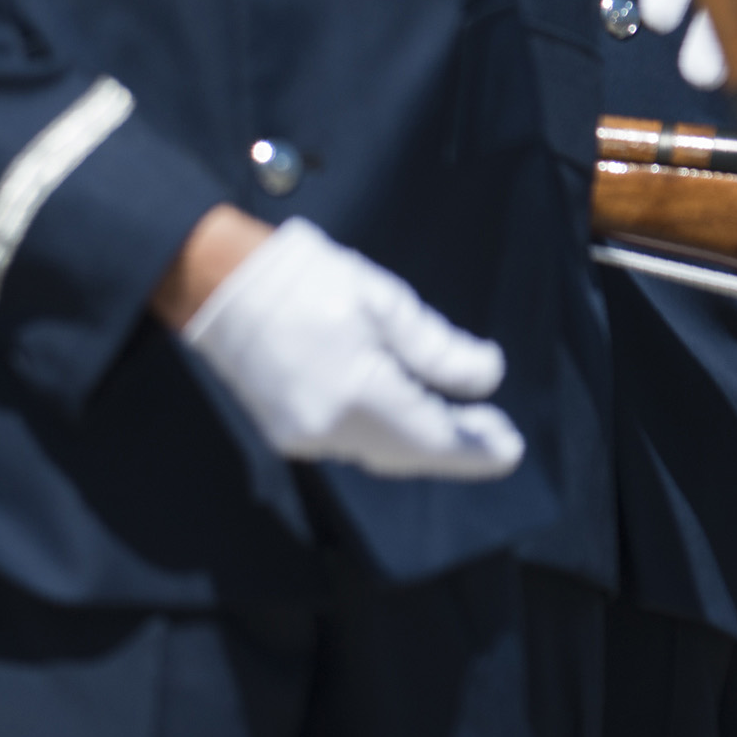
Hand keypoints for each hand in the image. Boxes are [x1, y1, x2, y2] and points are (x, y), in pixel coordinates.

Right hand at [177, 217, 522, 479]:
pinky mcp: (287, 429)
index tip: (511, 450)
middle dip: (454, 449)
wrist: (225, 286)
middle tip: (496, 438)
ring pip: (378, 453)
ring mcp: (301, 436)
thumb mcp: (388, 305)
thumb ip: (439, 351)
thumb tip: (486, 380)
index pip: (432, 438)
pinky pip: (352, 445)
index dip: (475, 449)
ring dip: (422, 445)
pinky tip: (412, 420)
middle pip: (406, 454)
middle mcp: (327, 431)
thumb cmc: (311, 282)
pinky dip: (389, 439)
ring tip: (465, 427)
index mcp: (357, 398)